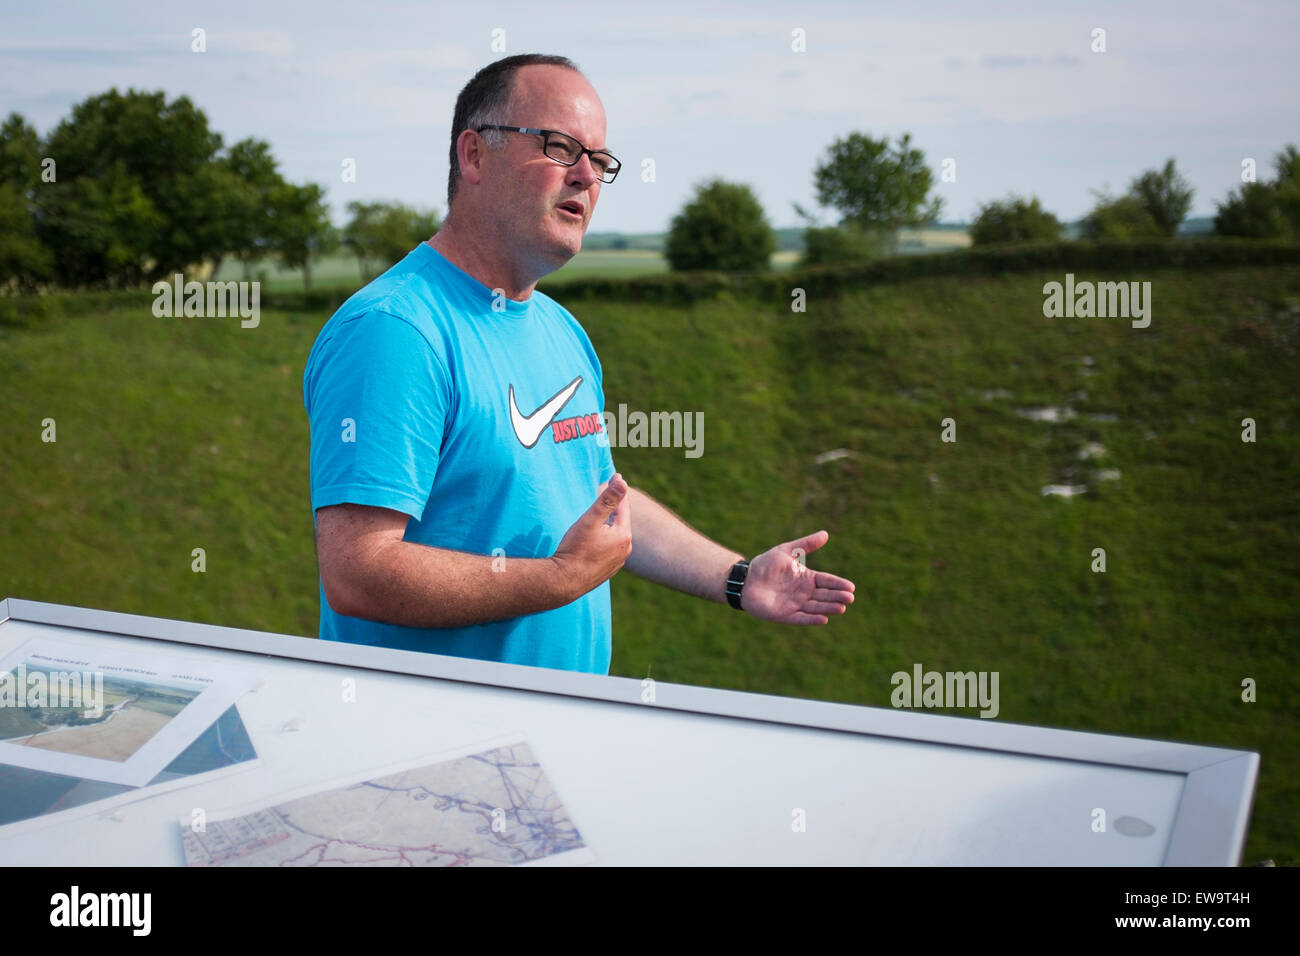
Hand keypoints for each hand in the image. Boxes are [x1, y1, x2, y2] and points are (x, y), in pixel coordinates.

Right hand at [552, 473, 632, 600]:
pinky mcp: (608, 570)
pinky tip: (597, 538)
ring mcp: (617, 562)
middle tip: (611, 490)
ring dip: (610, 524)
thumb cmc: (575, 549)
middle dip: (615, 507)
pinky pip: (610, 549)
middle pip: (620, 521)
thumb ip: (607, 500)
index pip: (623, 506)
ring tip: (604, 513)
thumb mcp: (590, 520)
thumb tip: (622, 482)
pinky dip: (605, 539)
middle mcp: (625, 549)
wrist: (564, 582)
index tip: (616, 476)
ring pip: (615, 536)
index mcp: (623, 535)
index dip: (618, 490)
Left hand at [740, 530, 854, 623]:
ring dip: (828, 608)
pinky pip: (801, 618)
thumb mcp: (786, 551)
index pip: (826, 581)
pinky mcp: (784, 615)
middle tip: (850, 598)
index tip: (851, 587)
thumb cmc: (765, 564)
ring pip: (816, 607)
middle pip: (824, 595)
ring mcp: (795, 605)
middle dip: (837, 597)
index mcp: (806, 578)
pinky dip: (812, 619)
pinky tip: (824, 619)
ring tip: (841, 608)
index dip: (838, 584)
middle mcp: (803, 593)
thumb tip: (826, 534)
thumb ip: (806, 545)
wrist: (744, 579)